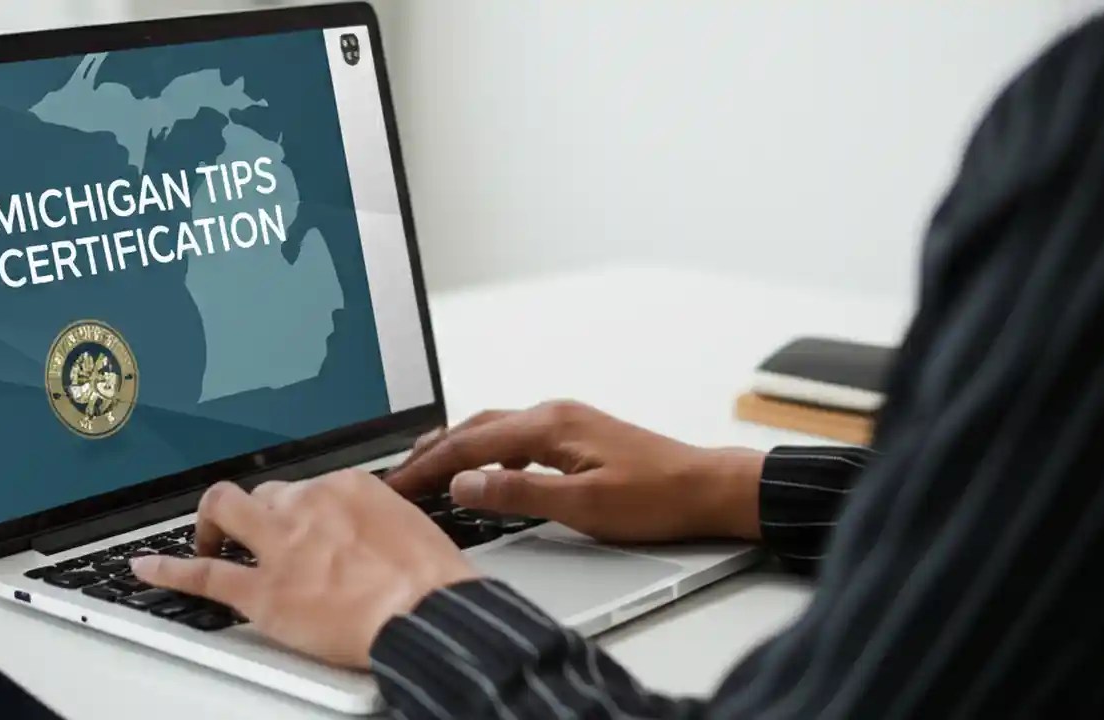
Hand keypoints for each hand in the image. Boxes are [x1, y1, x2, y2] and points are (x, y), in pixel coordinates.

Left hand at [130, 471, 479, 668]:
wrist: (429, 615)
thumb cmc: (432, 581)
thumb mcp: (411, 526)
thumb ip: (376, 520)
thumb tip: (368, 530)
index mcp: (345, 486)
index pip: (305, 485)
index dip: (298, 508)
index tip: (299, 522)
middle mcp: (307, 505)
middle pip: (263, 492)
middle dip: (256, 511)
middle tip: (254, 532)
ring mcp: (281, 547)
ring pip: (223, 510)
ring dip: (209, 521)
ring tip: (205, 537)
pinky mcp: (263, 593)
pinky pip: (202, 574)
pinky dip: (168, 569)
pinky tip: (147, 567)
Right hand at [387, 400, 764, 542]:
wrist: (707, 488)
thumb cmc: (657, 497)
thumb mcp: (583, 505)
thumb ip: (519, 492)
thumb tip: (464, 482)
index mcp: (550, 425)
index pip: (470, 443)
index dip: (427, 465)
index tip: (397, 484)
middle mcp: (554, 414)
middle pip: (476, 427)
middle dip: (432, 450)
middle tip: (399, 477)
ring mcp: (566, 421)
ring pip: (494, 429)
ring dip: (457, 447)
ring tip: (425, 468)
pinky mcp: (577, 435)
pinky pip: (516, 436)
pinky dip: (486, 450)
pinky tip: (482, 470)